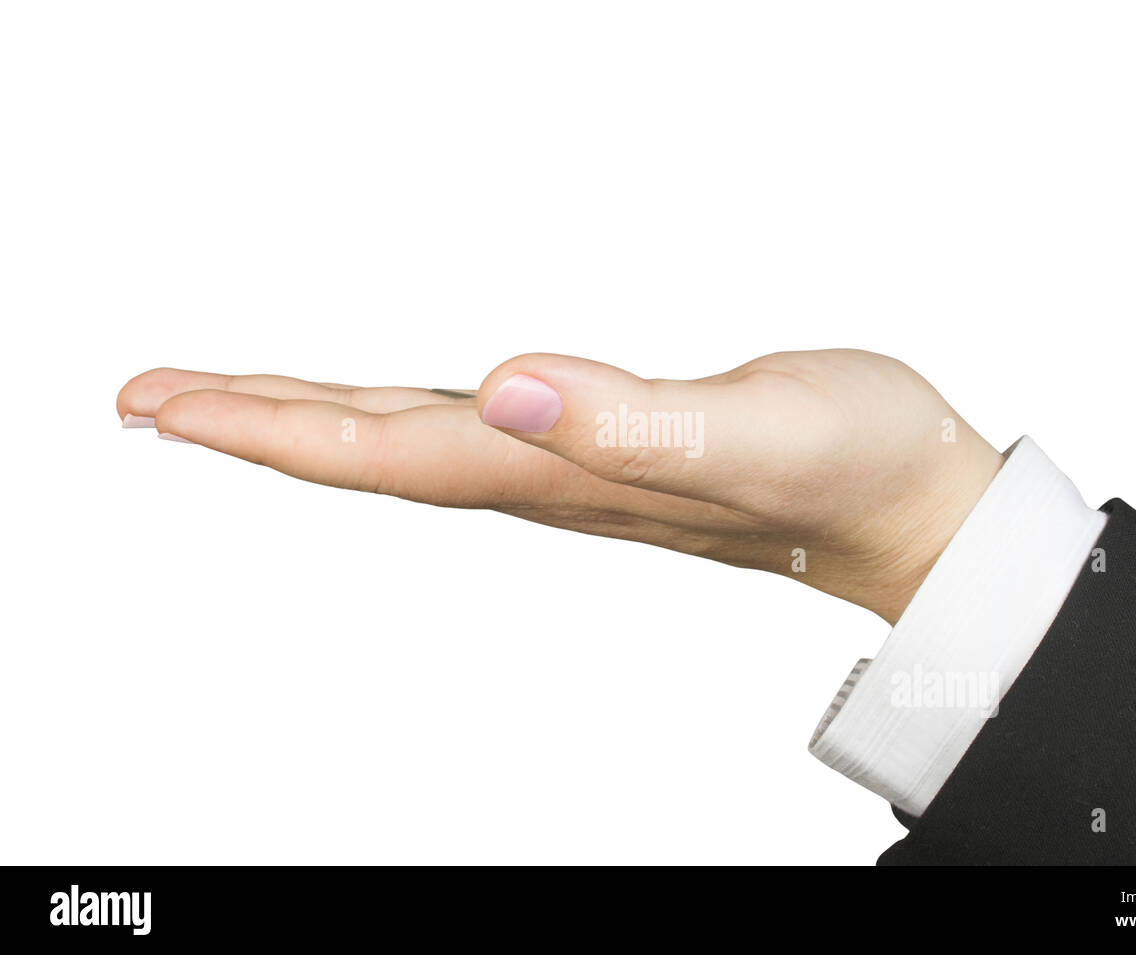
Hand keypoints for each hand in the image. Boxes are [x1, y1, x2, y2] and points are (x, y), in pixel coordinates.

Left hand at [117, 349, 1003, 622]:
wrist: (907, 504)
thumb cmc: (849, 462)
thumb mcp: (758, 429)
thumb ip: (634, 420)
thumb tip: (506, 385)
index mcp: (563, 471)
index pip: (382, 451)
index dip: (266, 428)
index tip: (161, 405)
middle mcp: (548, 475)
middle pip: (369, 452)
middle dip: (253, 425)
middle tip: (146, 399)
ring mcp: (571, 466)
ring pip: (408, 444)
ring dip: (310, 425)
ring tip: (231, 405)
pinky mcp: (602, 446)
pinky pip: (463, 430)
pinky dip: (392, 418)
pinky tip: (383, 410)